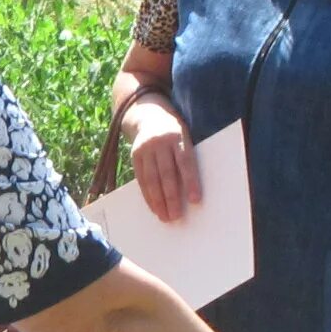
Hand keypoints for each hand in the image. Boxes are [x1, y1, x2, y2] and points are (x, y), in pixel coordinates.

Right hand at [120, 91, 197, 223]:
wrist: (147, 114)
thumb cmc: (174, 131)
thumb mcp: (185, 136)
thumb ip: (187, 156)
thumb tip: (193, 188)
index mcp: (178, 136)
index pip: (186, 162)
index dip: (191, 182)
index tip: (195, 200)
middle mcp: (160, 142)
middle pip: (167, 174)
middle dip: (172, 197)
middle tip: (177, 216)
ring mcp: (146, 149)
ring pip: (152, 179)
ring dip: (158, 200)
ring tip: (165, 216)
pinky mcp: (135, 156)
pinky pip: (141, 179)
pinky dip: (148, 195)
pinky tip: (154, 207)